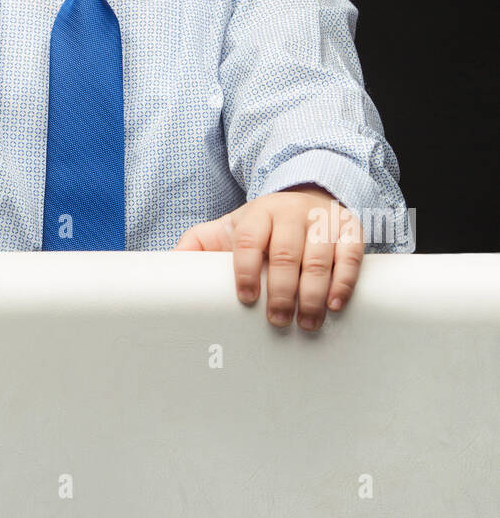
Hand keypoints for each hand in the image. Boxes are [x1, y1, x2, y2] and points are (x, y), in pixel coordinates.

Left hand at [173, 183, 363, 329]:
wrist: (306, 195)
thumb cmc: (263, 224)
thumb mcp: (229, 228)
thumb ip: (198, 244)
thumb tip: (168, 265)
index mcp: (258, 214)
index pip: (249, 240)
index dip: (245, 269)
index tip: (246, 298)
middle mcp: (291, 214)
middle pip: (284, 253)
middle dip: (280, 291)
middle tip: (277, 320)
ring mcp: (322, 220)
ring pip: (318, 256)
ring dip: (312, 293)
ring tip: (306, 322)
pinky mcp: (349, 228)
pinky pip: (350, 254)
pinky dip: (344, 280)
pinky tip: (334, 304)